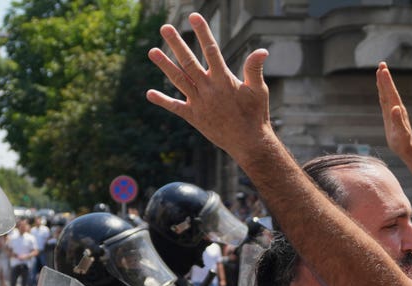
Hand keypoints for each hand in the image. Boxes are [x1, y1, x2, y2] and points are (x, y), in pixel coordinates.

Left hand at [147, 13, 274, 163]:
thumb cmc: (256, 114)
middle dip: (177, 43)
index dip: (202, 32)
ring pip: (179, 80)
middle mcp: (209, 89)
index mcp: (224, 80)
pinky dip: (162, 101)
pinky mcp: (193, 117)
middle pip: (189, 62)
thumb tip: (262, 50)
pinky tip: (149, 94)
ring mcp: (199, 103)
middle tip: (165, 27)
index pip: (211, 50)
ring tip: (152, 51)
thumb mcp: (259, 90)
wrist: (248, 143)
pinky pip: (175, 107)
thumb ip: (255, 69)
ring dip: (165, 65)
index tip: (194, 16)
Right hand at [377, 62, 411, 158]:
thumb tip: (396, 108)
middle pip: (389, 90)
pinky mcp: (392, 116)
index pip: (390, 92)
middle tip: (381, 64)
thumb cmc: (403, 143)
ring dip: (384, 83)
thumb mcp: (400, 133)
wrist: (408, 149)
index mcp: (397, 110)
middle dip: (385, 78)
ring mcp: (394, 111)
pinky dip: (383, 93)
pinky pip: (386, 101)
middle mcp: (396, 108)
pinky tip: (381, 90)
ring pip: (388, 94)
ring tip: (380, 72)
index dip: (386, 81)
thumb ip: (398, 121)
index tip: (382, 69)